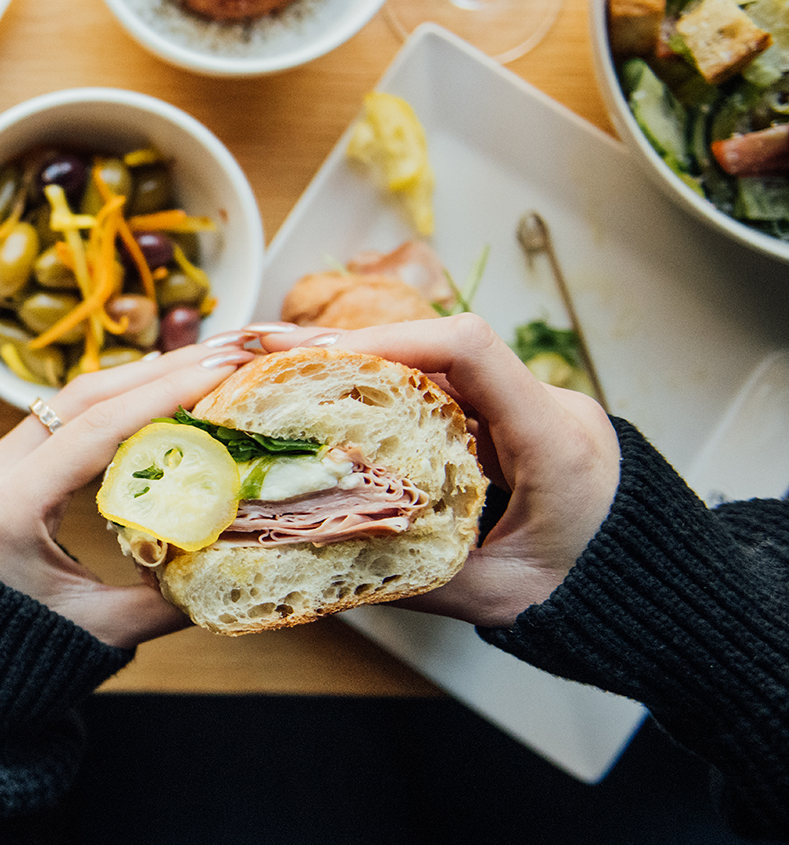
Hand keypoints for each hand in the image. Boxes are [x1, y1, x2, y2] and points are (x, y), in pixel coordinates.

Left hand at [0, 341, 253, 646]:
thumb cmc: (18, 660)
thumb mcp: (100, 632)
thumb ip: (170, 600)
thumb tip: (243, 564)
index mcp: (9, 508)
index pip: (95, 430)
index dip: (164, 393)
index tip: (221, 370)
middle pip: (80, 399)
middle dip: (157, 371)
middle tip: (225, 353)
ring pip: (65, 402)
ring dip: (133, 380)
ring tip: (200, 363)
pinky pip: (54, 421)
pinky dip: (106, 404)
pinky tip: (151, 393)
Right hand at [255, 315, 618, 627]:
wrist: (657, 594)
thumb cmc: (593, 596)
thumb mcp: (499, 597)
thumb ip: (414, 576)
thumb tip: (319, 559)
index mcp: (555, 439)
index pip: (471, 350)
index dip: (391, 341)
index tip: (322, 359)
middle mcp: (548, 408)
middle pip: (443, 350)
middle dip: (358, 356)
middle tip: (280, 368)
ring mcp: (535, 410)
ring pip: (441, 370)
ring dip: (371, 378)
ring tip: (296, 388)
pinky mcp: (519, 424)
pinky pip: (451, 395)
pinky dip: (395, 401)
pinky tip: (343, 417)